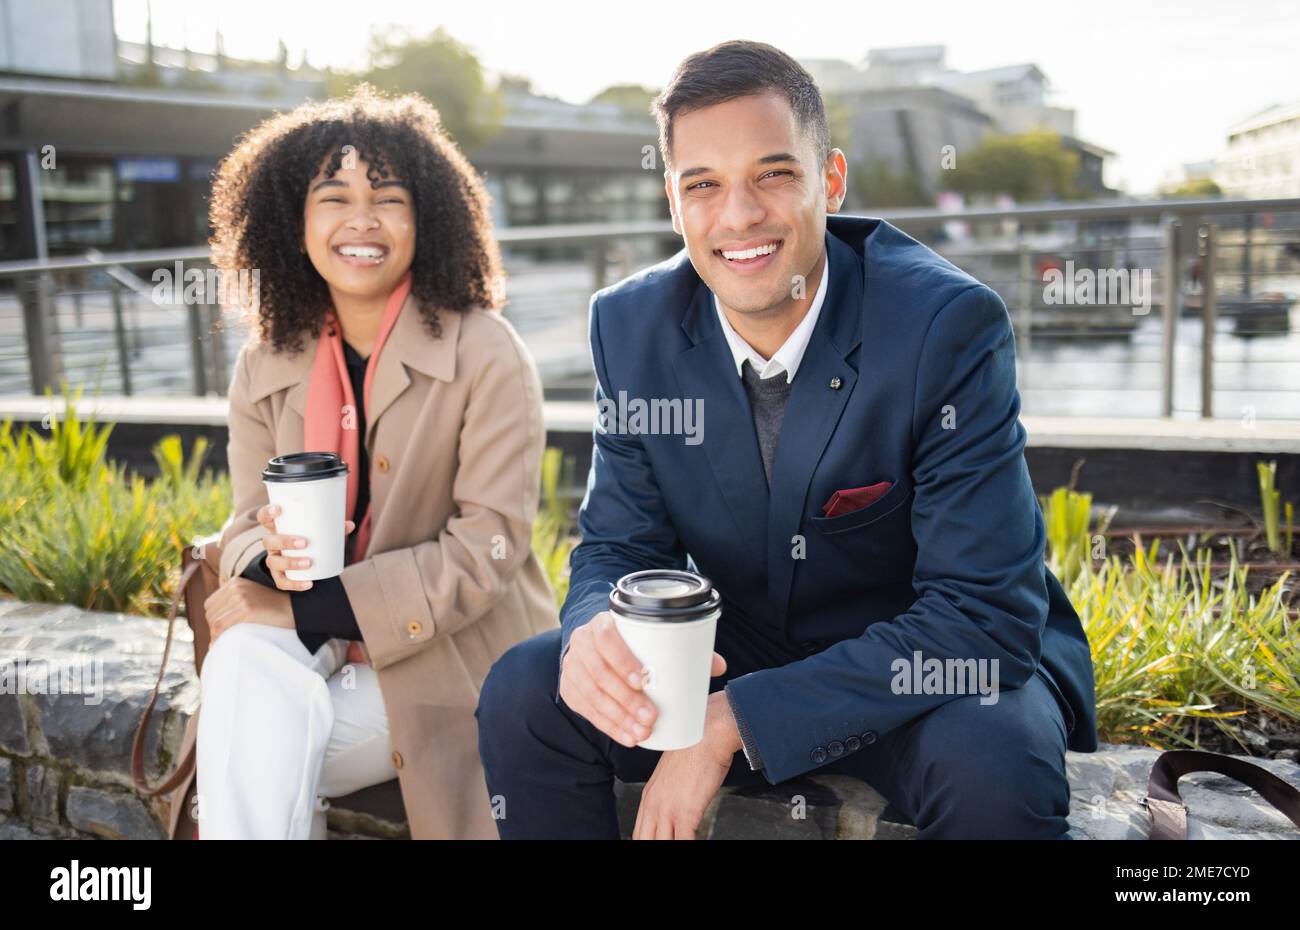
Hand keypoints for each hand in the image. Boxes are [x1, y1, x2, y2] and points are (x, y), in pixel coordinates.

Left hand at [204, 577, 293, 646]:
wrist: (297, 608)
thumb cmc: (276, 608)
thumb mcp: (253, 597)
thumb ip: (236, 603)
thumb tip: (216, 627)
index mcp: (236, 582)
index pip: (211, 604)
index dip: (213, 620)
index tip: (220, 632)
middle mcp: (236, 587)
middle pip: (211, 613)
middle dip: (214, 629)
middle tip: (221, 640)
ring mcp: (240, 598)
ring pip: (214, 621)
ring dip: (216, 635)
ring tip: (222, 643)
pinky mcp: (246, 609)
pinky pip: (221, 626)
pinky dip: (219, 637)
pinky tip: (224, 644)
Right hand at [254, 503, 354, 591]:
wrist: (305, 558)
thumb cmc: (310, 537)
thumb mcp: (319, 530)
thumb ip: (333, 527)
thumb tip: (350, 525)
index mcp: (278, 528)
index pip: (264, 518)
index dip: (266, 513)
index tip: (278, 509)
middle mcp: (272, 544)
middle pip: (268, 540)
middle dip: (284, 541)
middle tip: (304, 543)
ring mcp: (274, 559)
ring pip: (273, 562)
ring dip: (290, 563)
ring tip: (308, 563)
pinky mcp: (279, 575)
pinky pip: (282, 582)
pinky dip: (295, 583)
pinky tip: (308, 583)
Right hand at [558, 611, 726, 747]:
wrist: (596, 643)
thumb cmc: (631, 640)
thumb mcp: (650, 636)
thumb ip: (683, 648)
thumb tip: (719, 666)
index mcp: (601, 623)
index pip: (606, 639)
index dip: (622, 660)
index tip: (644, 680)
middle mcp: (581, 644)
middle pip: (599, 673)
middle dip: (626, 700)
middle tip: (650, 717)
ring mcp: (571, 668)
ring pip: (592, 695)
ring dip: (618, 718)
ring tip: (642, 732)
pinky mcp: (569, 689)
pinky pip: (586, 710)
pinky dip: (608, 726)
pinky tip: (627, 736)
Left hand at [632, 691, 742, 838]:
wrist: (708, 734)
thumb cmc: (696, 747)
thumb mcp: (673, 772)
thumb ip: (670, 791)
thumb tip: (679, 802)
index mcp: (649, 795)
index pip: (639, 832)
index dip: (647, 841)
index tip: (657, 841)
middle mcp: (653, 805)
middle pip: (644, 840)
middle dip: (654, 845)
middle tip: (669, 842)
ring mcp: (668, 810)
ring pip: (662, 844)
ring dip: (672, 844)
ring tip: (683, 839)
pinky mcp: (686, 814)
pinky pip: (683, 842)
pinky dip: (688, 845)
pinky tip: (695, 841)